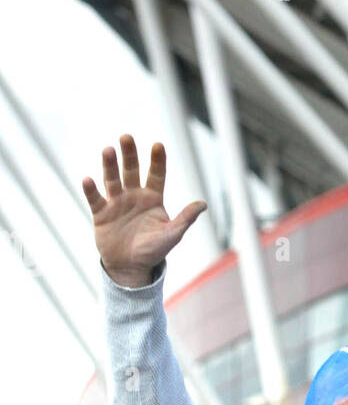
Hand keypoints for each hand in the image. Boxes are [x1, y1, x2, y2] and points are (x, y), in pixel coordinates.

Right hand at [82, 135, 206, 285]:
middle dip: (129, 154)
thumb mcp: (172, 235)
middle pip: (131, 170)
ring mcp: (116, 203)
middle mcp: (133, 195)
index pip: (156, 174)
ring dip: (109, 165)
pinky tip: (87, 179)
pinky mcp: (101, 214)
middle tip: (126, 137)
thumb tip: (203, 204)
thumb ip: (185, 218)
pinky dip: (91, 190)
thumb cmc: (154, 250)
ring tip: (108, 150)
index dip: (157, 160)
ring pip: (112, 179)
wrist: (131, 267)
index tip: (158, 145)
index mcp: (152, 198)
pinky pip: (95, 199)